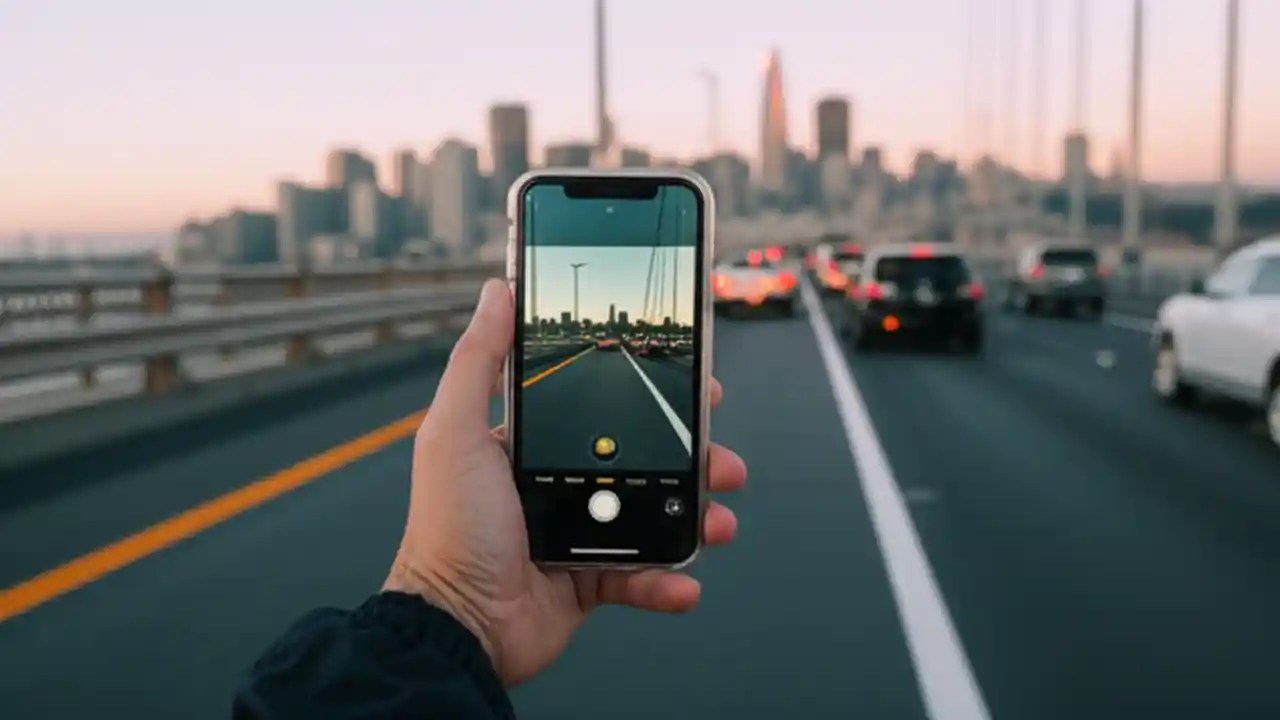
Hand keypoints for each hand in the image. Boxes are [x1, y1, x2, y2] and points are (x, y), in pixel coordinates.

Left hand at [383, 279, 745, 685]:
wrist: (455, 625)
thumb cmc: (448, 526)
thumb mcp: (455, 432)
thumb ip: (478, 361)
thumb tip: (497, 290)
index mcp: (530, 448)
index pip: (602, 409)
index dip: (650, 394)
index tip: (690, 380)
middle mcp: (557, 485)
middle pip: (642, 460)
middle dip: (692, 458)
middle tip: (723, 457)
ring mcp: (576, 534)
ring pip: (652, 515)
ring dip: (695, 517)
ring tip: (719, 520)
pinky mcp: (589, 583)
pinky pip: (641, 576)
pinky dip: (668, 581)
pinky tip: (686, 582)